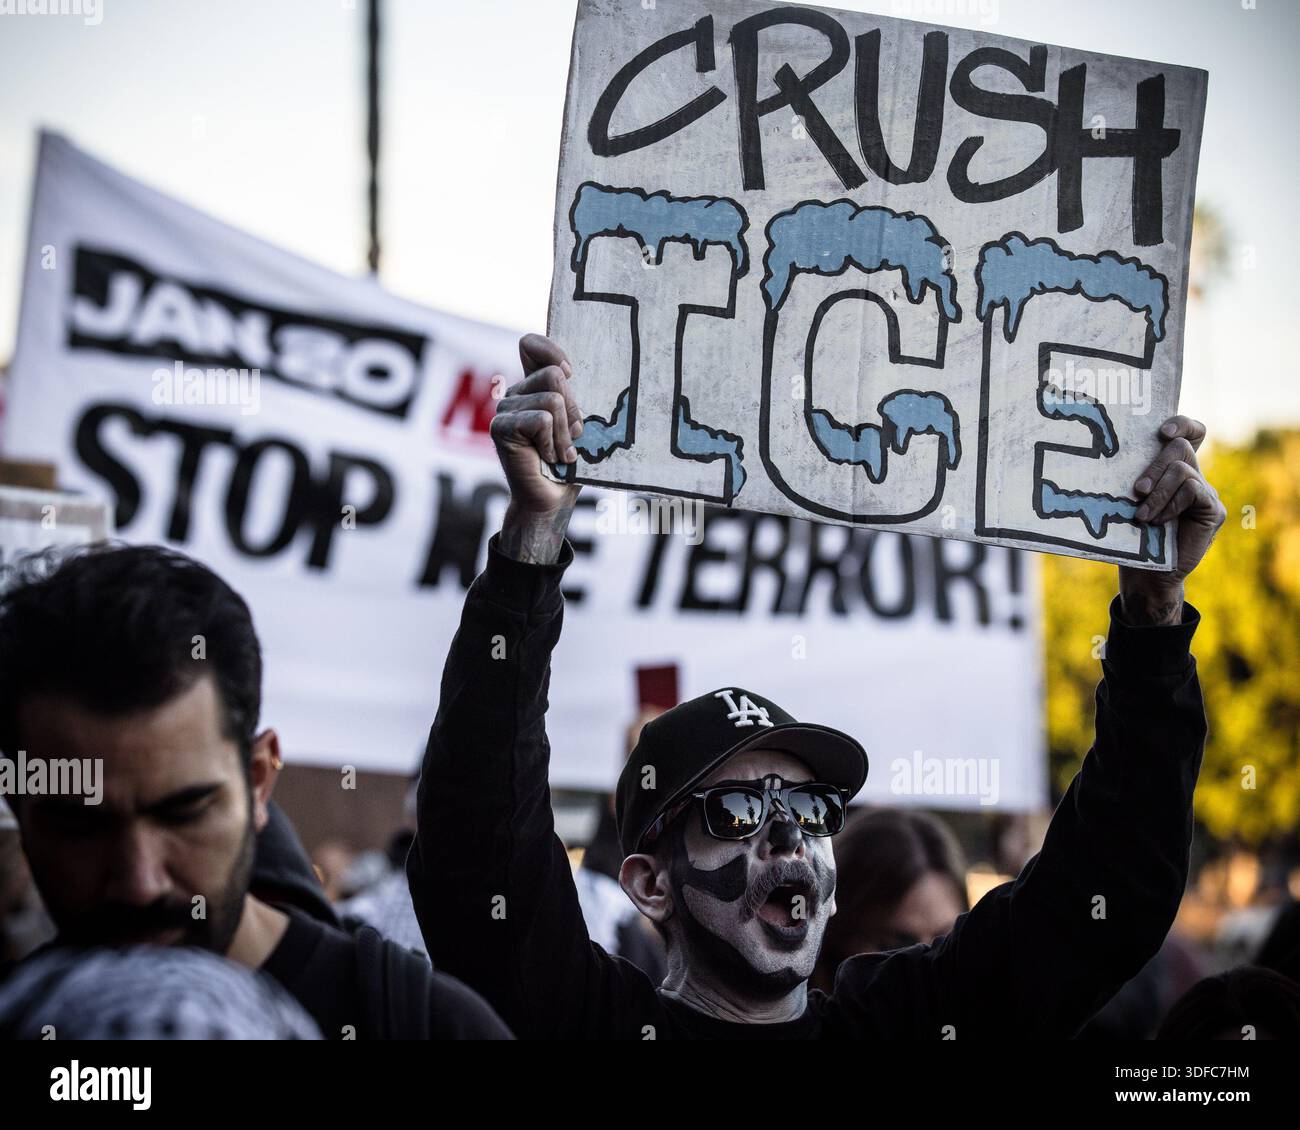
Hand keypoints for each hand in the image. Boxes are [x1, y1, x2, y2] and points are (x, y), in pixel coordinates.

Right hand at [491, 334, 583, 562]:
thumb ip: (577, 396)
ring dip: (564, 433)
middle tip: (573, 436)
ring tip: (561, 452)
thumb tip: (579, 375)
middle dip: (573, 409)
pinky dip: (551, 442)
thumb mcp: (580, 423)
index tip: (571, 373)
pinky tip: (547, 457)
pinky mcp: (500, 427)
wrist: (552, 500)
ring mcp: (505, 409)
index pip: (530, 344)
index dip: (550, 350)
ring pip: (552, 401)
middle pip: (554, 376)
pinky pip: (540, 420)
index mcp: (533, 387)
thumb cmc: (571, 463)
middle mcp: (516, 393)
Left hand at [1119, 415, 1226, 623]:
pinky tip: (1156, 521)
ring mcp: (1206, 492)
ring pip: (1184, 470)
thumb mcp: (1125, 500)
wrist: (1146, 573)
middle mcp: (1193, 475)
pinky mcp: (1213, 510)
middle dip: (1155, 465)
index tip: (1161, 432)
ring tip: (1142, 515)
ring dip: (1158, 492)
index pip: (1190, 433)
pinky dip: (1171, 504)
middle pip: (1181, 448)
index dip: (1181, 424)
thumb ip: (1128, 477)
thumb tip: (1101, 451)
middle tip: (1137, 490)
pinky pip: (1194, 491)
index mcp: (1172, 468)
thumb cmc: (1130, 534)